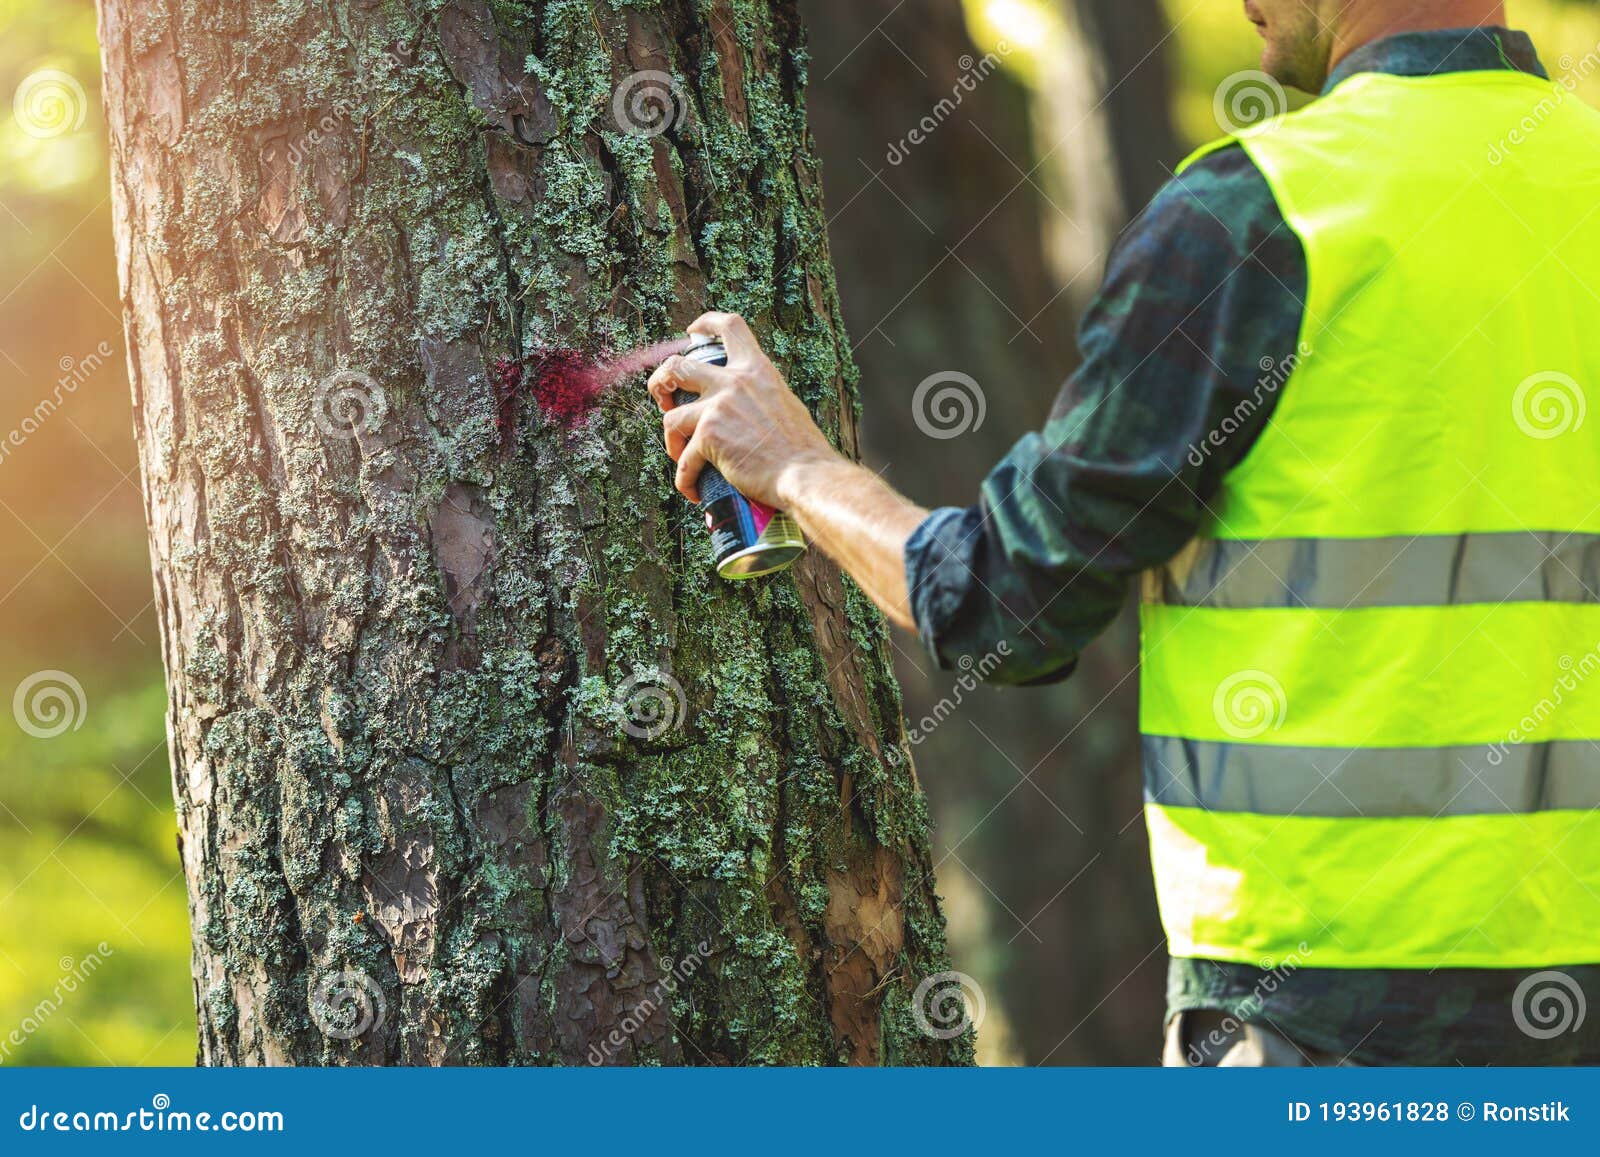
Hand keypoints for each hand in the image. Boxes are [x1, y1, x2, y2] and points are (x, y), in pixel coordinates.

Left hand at [646, 312, 839, 505]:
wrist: (805, 475)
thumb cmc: (803, 450)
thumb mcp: (786, 405)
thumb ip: (762, 396)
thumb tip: (750, 405)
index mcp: (757, 369)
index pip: (730, 326)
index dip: (705, 323)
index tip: (692, 331)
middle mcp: (734, 382)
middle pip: (676, 366)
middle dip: (660, 383)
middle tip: (664, 402)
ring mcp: (718, 408)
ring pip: (670, 418)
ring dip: (672, 442)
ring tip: (682, 457)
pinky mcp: (708, 438)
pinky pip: (683, 460)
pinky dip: (684, 479)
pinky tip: (691, 490)